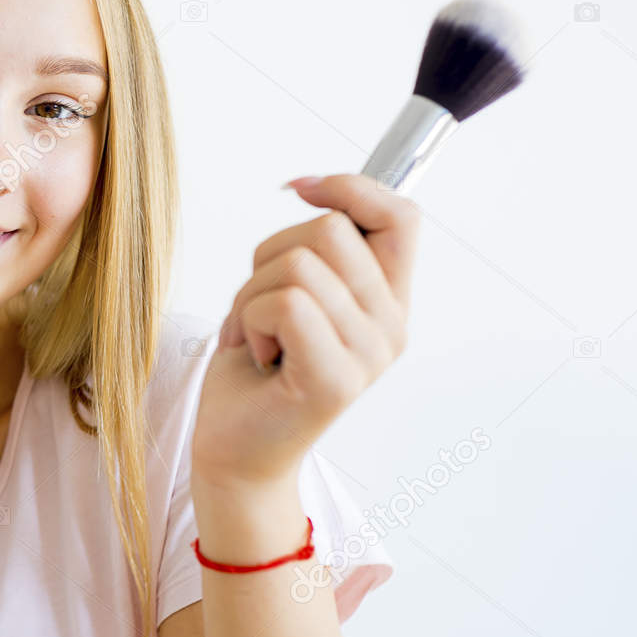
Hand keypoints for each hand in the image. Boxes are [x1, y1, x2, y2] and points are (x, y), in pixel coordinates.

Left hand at [191, 173, 420, 489]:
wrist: (235, 450)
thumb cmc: (255, 367)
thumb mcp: (290, 293)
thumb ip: (316, 251)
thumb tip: (313, 186)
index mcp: (388, 301)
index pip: (401, 217)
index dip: (350, 188)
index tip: (300, 188)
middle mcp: (391, 326)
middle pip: (331, 230)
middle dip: (270, 255)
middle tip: (259, 307)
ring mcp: (369, 354)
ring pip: (299, 264)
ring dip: (252, 293)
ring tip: (255, 335)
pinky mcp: (336, 379)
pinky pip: (285, 304)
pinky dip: (248, 321)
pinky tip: (256, 355)